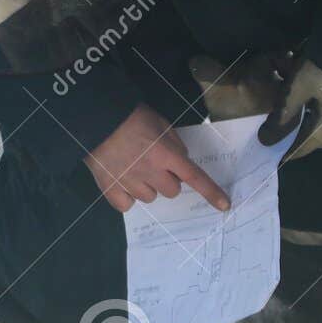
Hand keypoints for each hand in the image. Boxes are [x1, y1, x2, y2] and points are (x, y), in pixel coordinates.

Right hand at [84, 104, 230, 213]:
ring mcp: (131, 184)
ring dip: (148, 186)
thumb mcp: (160, 122)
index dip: (211, 192)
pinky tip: (121, 178)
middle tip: (156, 163)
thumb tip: (182, 160)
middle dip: (169, 178)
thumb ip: (174, 143)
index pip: (194, 177)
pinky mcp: (111, 191)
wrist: (95, 119)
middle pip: (173, 190)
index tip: (225, 206)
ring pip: (151, 198)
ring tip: (134, 166)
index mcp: (165, 154)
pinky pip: (128, 205)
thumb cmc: (131, 116)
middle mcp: (151, 172)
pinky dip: (127, 195)